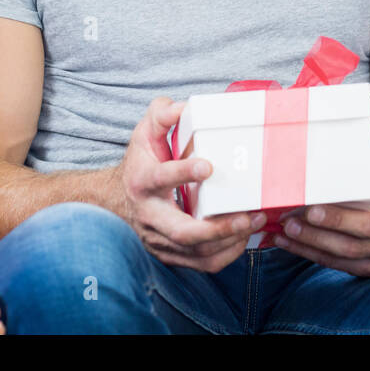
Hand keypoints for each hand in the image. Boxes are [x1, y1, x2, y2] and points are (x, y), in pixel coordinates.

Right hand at [115, 97, 265, 272]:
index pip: (161, 179)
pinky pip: (202, 263)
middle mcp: (150, 215)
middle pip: (181, 231)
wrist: (117, 199)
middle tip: (245, 215)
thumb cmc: (140, 163)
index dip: (183, 173)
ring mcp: (159, 239)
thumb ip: (162, 115)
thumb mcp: (144, 133)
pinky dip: (226, 255)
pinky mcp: (171, 254)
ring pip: (196, 252)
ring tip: (252, 222)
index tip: (208, 166)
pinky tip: (243, 238)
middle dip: (216, 228)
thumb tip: (184, 106)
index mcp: (142, 182)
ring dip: (228, 241)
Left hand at [272, 111, 369, 276]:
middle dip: (338, 220)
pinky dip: (309, 253)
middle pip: (368, 227)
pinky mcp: (368, 268)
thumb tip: (364, 99)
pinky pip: (337, 265)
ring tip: (290, 226)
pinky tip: (287, 242)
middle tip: (310, 210)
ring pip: (350, 251)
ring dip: (317, 240)